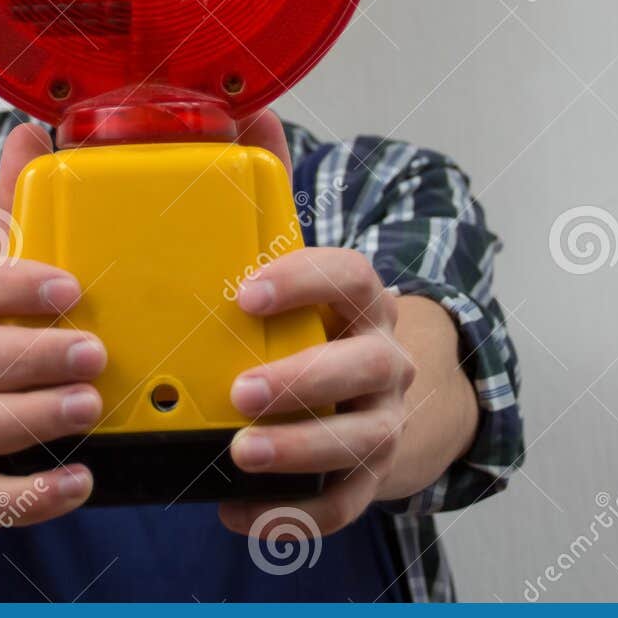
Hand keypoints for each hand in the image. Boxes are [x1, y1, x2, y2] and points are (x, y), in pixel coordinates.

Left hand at [217, 112, 415, 537]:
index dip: (306, 281)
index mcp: (359, 299)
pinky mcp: (365, 477)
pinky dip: (293, 514)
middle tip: (240, 391)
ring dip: (300, 450)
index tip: (247, 291)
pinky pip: (341, 505)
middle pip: (364, 368)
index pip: (352, 276)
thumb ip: (266, 186)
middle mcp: (381, 359)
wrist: (376, 392)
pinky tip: (236, 510)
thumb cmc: (314, 317)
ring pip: (358, 441)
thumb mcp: (294, 254)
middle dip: (305, 380)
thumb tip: (245, 103)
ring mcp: (380, 421)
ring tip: (240, 454)